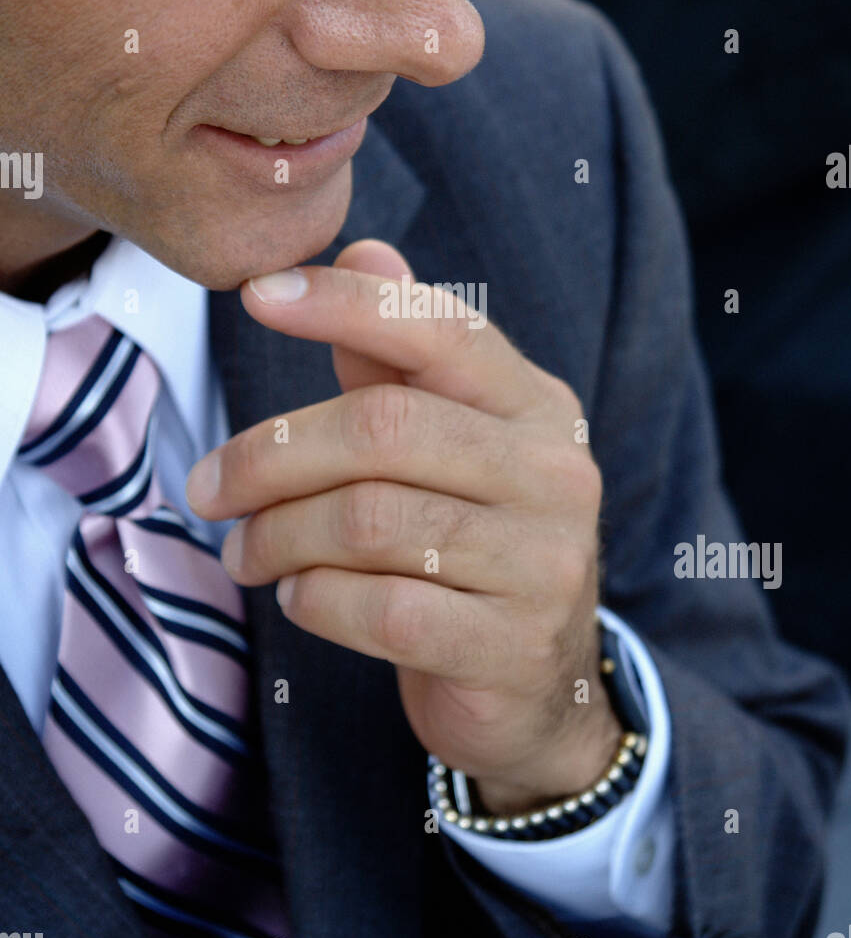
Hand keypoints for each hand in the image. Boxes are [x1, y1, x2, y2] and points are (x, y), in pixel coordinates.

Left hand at [186, 240, 621, 813]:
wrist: (539, 687)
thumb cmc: (474, 542)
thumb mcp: (450, 444)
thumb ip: (402, 358)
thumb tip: (365, 250)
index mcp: (536, 406)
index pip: (440, 329)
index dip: (344, 305)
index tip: (256, 296)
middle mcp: (555, 473)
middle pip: (383, 428)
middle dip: (270, 455)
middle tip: (207, 487)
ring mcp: (544, 563)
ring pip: (369, 522)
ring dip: (278, 537)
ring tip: (245, 552)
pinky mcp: (512, 647)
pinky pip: (382, 610)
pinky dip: (317, 601)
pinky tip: (302, 596)